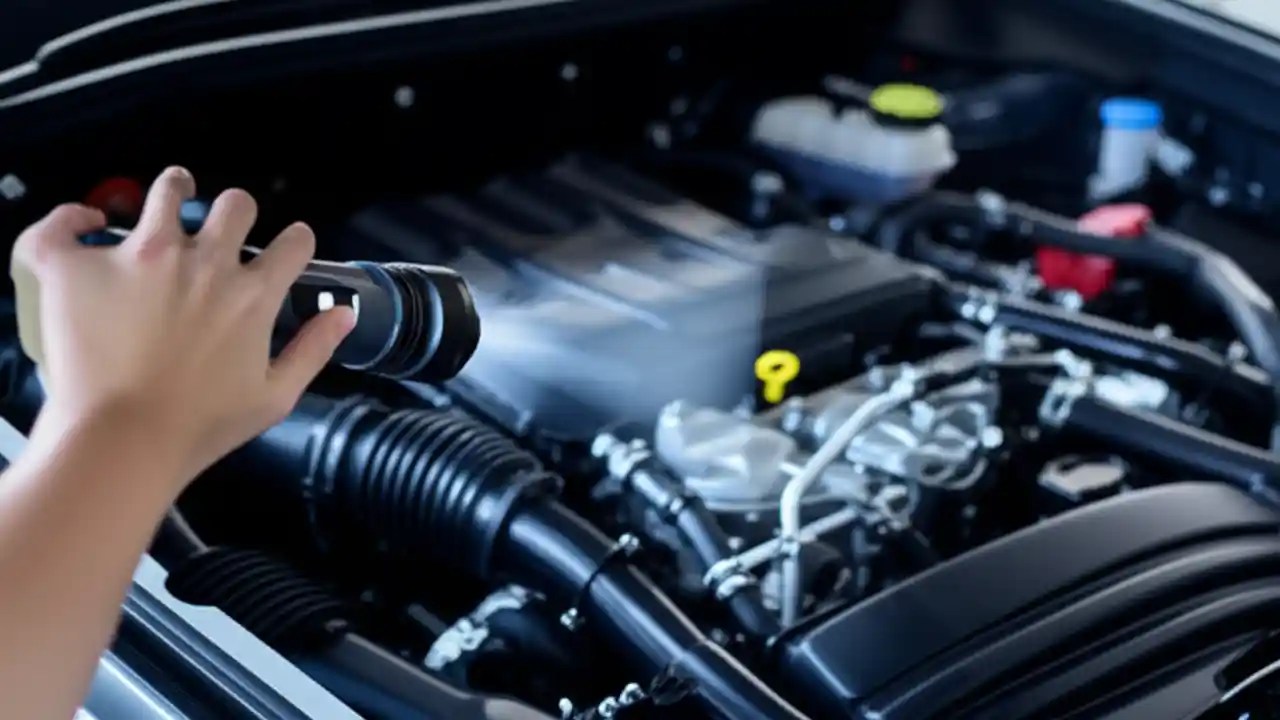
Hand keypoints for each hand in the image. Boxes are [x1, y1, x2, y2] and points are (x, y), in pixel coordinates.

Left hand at [13, 167, 354, 484]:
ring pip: (165, 192)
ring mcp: (140, 256)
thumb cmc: (202, 427)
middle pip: (235, 205)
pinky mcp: (82, 266)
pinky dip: (73, 221)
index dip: (295, 242)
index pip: (294, 242)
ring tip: (166, 201)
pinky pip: (67, 224)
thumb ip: (313, 349)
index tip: (286, 250)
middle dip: (236, 212)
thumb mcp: (275, 397)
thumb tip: (345, 313)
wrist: (121, 442)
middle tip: (219, 229)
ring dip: (172, 192)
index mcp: (253, 294)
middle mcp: (204, 262)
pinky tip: (83, 225)